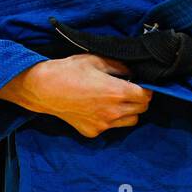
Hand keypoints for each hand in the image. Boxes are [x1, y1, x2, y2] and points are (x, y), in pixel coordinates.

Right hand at [1, 55, 152, 137]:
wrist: (44, 89)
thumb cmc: (69, 71)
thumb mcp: (96, 60)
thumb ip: (119, 66)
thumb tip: (132, 72)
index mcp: (117, 92)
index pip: (146, 96)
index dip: (147, 89)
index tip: (140, 84)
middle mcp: (113, 112)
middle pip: (141, 110)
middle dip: (140, 100)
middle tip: (129, 90)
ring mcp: (103, 124)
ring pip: (130, 122)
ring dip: (128, 112)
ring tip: (115, 101)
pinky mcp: (92, 132)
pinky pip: (110, 127)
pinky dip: (110, 119)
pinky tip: (98, 108)